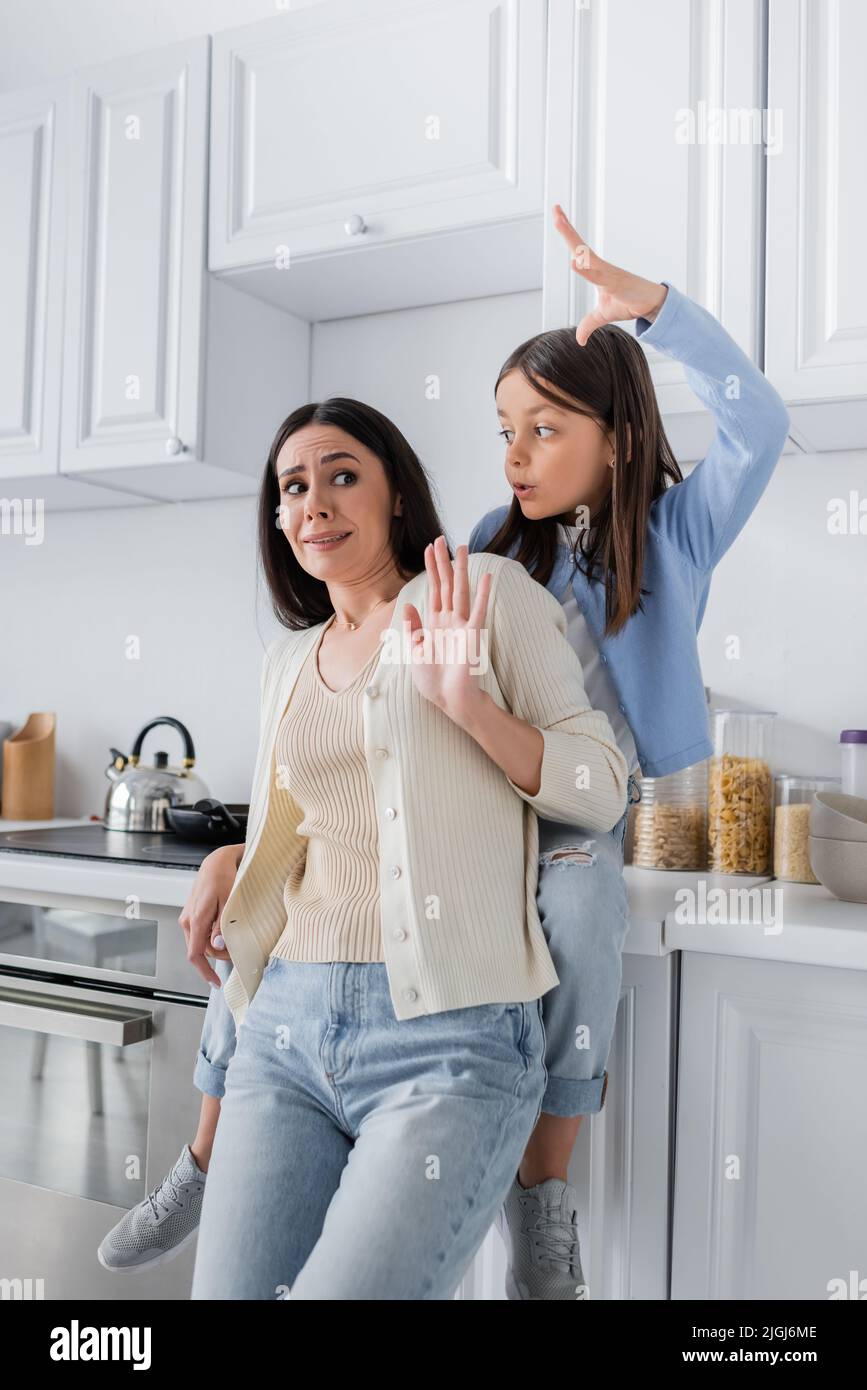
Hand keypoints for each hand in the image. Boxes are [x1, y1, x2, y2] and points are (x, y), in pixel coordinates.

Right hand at [178, 842, 242, 986]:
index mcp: (195, 920)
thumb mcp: (228, 901)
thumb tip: (217, 946)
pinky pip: (201, 934)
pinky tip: (226, 933)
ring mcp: (188, 918)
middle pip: (201, 951)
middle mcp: (188, 921)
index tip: (217, 983)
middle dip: (219, 956)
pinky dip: (213, 939)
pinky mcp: (192, 915)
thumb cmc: (224, 877)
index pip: (195, 955)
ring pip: (202, 943)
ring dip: (217, 947)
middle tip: (238, 953)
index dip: (205, 972)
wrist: (216, 862)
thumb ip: (222, 925)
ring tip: (235, 941)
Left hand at [401, 536, 491, 725]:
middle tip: (442, 538)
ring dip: (461, 570)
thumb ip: (413, 628)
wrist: (448, 699)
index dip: (431, 568)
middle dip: (443, 562)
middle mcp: (449, 620)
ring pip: (461, 591)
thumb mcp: (415, 651)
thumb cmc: (433, 680)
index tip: (430, 547)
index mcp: (435, 622)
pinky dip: (483, 595)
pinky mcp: (472, 635)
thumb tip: (408, 605)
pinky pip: (478, 611)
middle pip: (446, 584)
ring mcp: (461, 625)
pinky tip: (486, 577)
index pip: (434, 589)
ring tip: (462, 548)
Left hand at [553, 203, 667, 345]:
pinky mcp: (617, 281)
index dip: (567, 234)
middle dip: (567, 229)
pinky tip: (574, 262)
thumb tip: (579, 340)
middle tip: (555, 211)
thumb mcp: (603, 316)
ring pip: (587, 257)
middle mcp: (601, 267)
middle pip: (580, 246)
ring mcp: (609, 273)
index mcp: (596, 270)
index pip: (577, 251)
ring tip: (560, 226)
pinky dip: (586, 268)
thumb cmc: (629, 302)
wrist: (652, 305)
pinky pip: (599, 274)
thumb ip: (589, 324)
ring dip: (573, 243)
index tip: (557, 215)